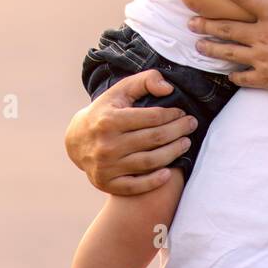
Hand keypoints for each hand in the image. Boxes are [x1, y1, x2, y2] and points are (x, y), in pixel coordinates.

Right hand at [64, 70, 197, 194]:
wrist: (76, 141)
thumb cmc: (105, 112)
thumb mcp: (120, 91)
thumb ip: (145, 81)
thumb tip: (168, 89)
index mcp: (109, 120)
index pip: (151, 117)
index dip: (172, 115)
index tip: (182, 113)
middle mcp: (107, 145)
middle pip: (154, 139)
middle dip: (178, 131)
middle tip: (191, 125)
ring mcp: (107, 166)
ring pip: (149, 162)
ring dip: (173, 153)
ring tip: (186, 143)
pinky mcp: (107, 183)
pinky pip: (135, 186)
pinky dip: (154, 181)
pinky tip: (168, 172)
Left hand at [188, 0, 267, 102]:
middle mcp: (262, 36)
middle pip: (227, 28)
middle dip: (206, 23)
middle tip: (190, 22)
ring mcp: (261, 59)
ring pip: (228, 53)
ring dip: (211, 48)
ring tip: (198, 45)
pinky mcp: (266, 79)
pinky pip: (244, 78)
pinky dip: (235, 77)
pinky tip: (229, 76)